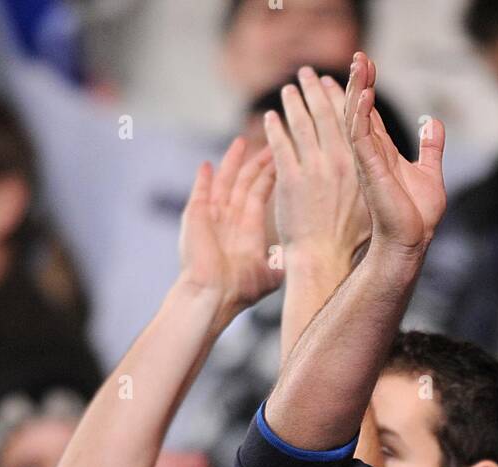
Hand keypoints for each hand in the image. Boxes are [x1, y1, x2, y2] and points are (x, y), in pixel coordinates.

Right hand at [178, 138, 281, 326]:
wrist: (213, 295)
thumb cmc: (241, 290)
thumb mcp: (271, 274)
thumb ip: (283, 260)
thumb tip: (301, 256)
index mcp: (249, 228)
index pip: (261, 193)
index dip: (271, 176)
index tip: (283, 158)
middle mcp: (231, 219)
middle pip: (245, 182)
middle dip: (257, 162)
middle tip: (272, 140)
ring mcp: (212, 216)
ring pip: (225, 182)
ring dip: (233, 162)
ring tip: (242, 141)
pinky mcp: (195, 216)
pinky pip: (200, 192)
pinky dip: (203, 179)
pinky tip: (208, 165)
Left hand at [266, 68, 370, 269]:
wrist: (325, 260)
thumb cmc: (349, 238)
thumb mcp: (367, 202)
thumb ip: (365, 175)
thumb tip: (369, 158)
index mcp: (359, 164)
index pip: (348, 119)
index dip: (338, 96)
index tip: (330, 82)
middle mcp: (338, 162)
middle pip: (324, 114)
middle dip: (314, 89)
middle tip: (306, 73)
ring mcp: (313, 170)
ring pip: (300, 125)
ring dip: (293, 102)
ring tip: (287, 89)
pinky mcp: (290, 181)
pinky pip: (280, 145)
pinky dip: (274, 129)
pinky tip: (270, 118)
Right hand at [345, 51, 446, 266]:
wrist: (412, 241)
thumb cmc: (418, 217)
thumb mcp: (430, 173)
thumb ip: (430, 148)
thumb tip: (432, 123)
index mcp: (382, 153)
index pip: (370, 113)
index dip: (367, 86)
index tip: (367, 63)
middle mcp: (371, 154)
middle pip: (359, 109)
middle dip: (358, 80)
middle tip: (359, 55)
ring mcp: (367, 161)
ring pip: (356, 117)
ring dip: (357, 89)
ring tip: (360, 63)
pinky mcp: (368, 169)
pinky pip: (360, 135)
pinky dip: (362, 113)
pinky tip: (366, 93)